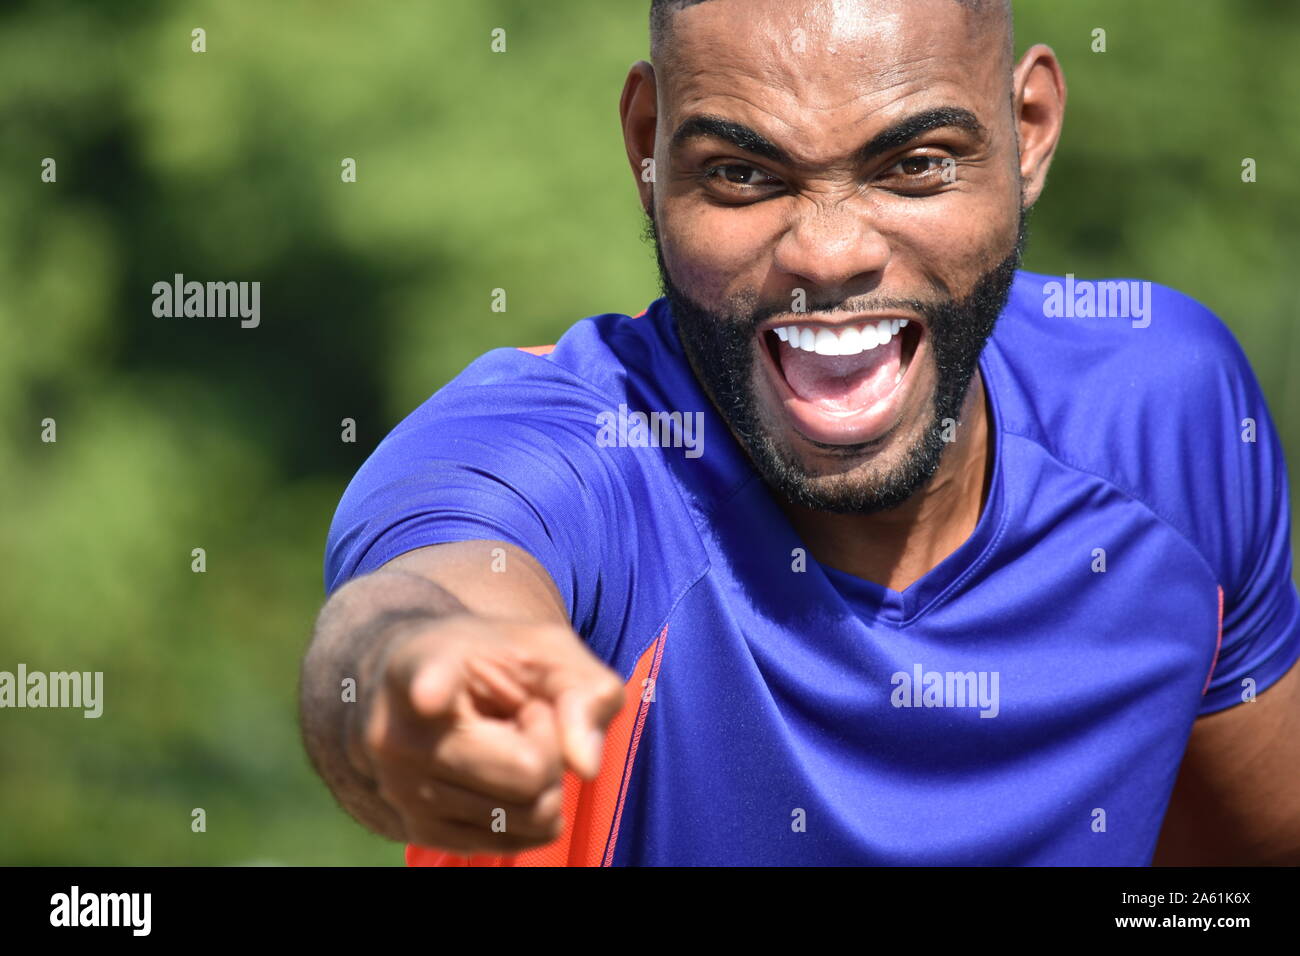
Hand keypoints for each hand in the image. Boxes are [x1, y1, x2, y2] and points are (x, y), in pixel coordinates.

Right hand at [356, 614, 624, 853]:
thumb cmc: (494, 661)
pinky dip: (528, 808)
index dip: (432, 688)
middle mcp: (399, 735)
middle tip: (524, 712)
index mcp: (423, 666)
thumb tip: (586, 767)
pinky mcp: (420, 833)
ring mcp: (402, 791)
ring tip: (506, 738)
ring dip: (541, 777)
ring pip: (529, 814)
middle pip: (529, 771)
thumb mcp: (548, 650)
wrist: (423, 685)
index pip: (428, 682)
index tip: (430, 694)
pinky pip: (517, 840)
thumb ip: (585, 692)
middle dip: (551, 743)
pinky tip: (497, 770)